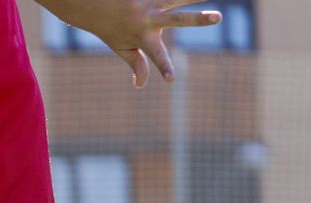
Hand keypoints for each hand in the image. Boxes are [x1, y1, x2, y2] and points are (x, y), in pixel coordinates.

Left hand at [40, 0, 220, 87]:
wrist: (92, 4)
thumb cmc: (110, 29)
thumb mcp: (122, 47)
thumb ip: (136, 63)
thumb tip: (141, 85)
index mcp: (143, 36)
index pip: (156, 56)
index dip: (164, 68)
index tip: (171, 80)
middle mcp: (149, 18)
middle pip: (178, 19)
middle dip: (199, 19)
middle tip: (218, 17)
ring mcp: (150, 1)